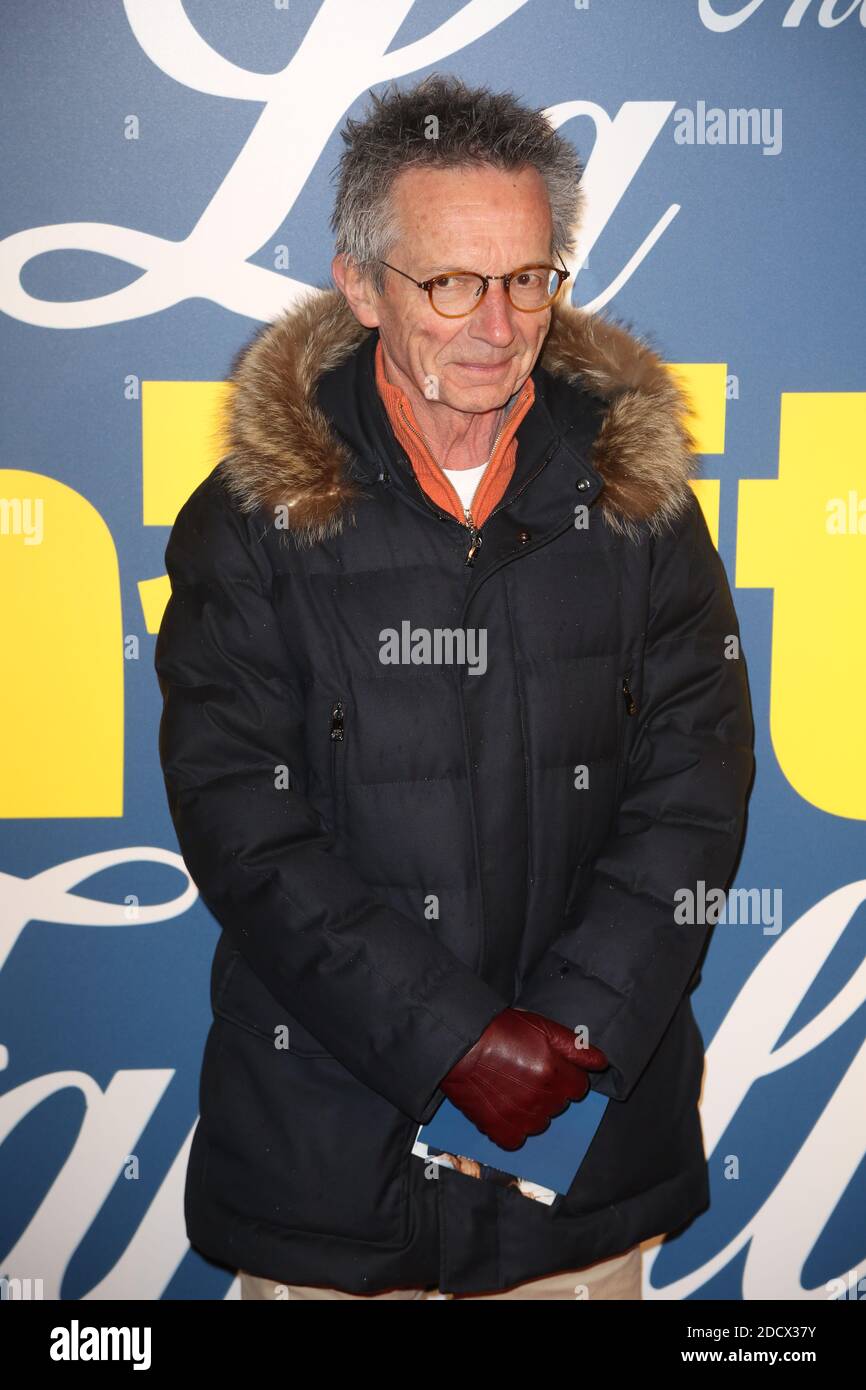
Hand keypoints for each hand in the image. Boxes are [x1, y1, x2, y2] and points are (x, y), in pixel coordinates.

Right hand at [440, 1007, 608, 1150]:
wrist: (459, 1042)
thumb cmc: (499, 1030)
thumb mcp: (542, 1026)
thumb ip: (575, 1046)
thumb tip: (601, 1062)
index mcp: (553, 1072)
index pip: (579, 1088)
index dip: (566, 1076)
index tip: (550, 1068)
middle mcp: (540, 1097)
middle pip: (560, 1105)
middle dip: (550, 1092)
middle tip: (527, 1073)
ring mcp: (519, 1116)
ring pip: (541, 1124)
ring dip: (532, 1110)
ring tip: (513, 1089)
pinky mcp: (498, 1128)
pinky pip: (517, 1140)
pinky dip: (512, 1128)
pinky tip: (503, 1108)